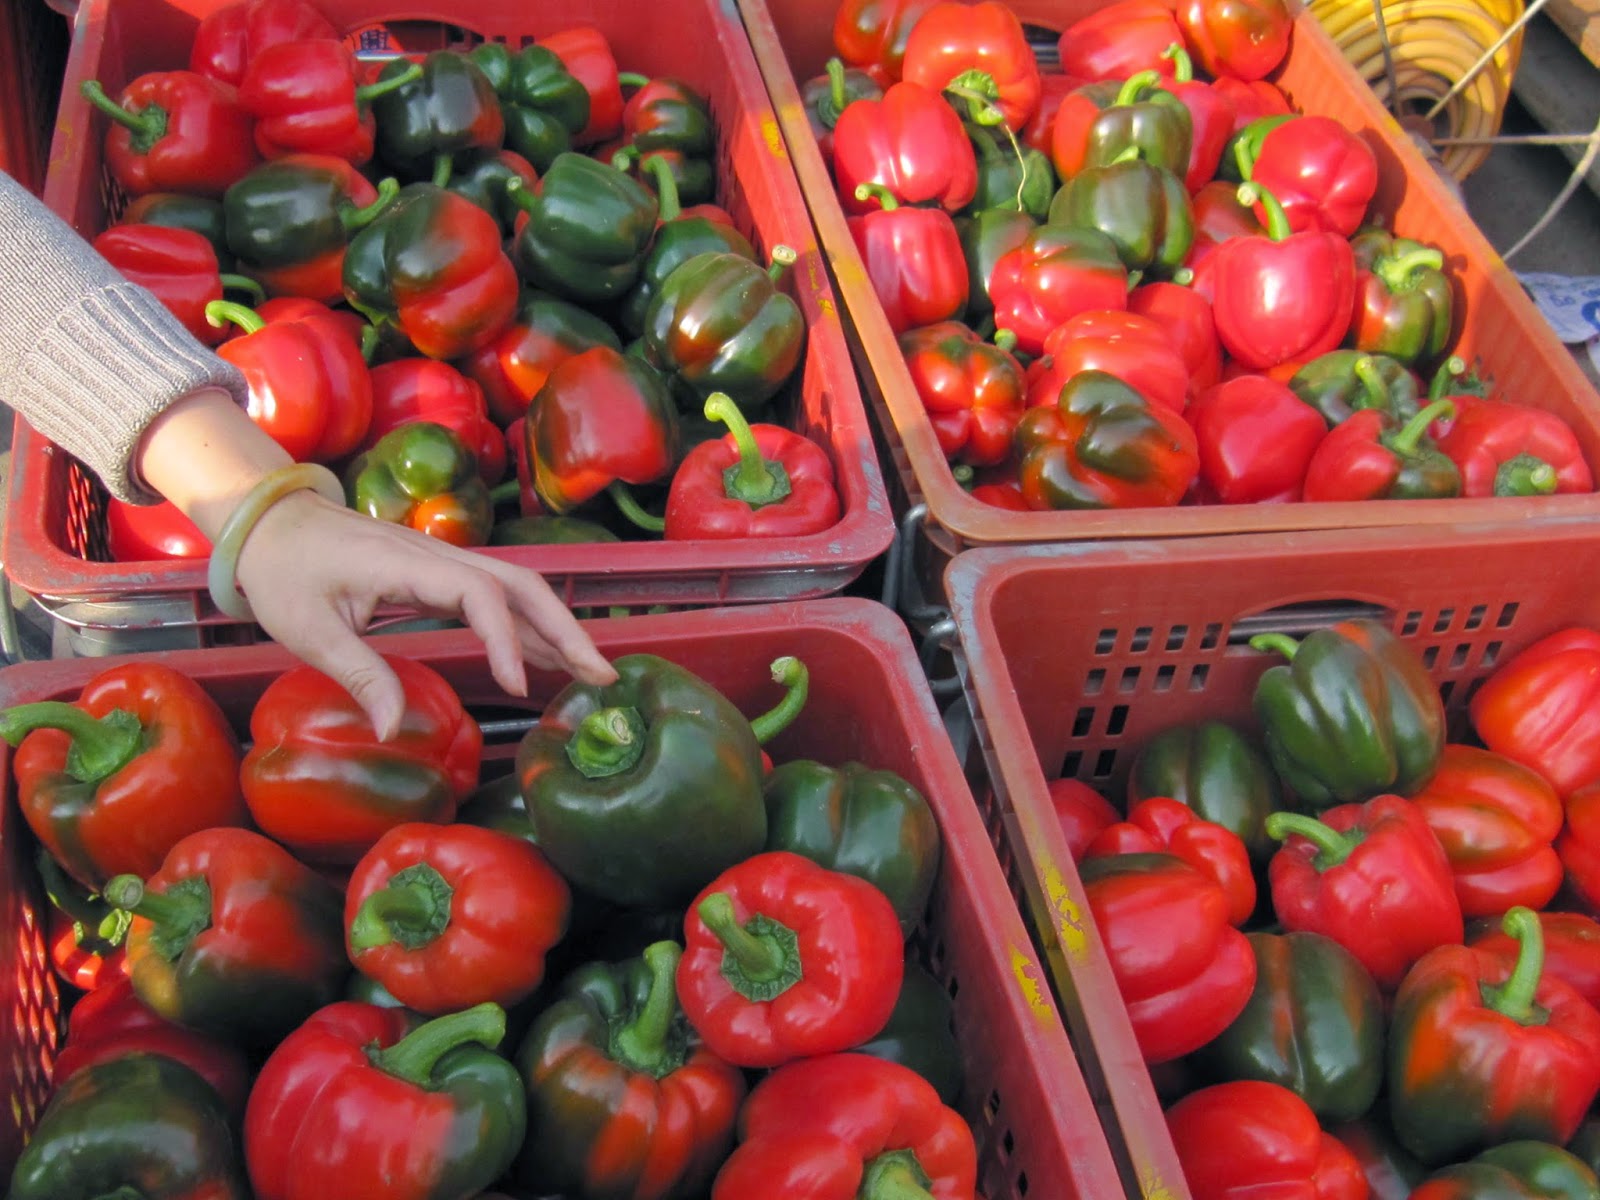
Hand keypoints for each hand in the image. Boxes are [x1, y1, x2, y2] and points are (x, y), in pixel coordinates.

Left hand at [233, 489, 617, 739]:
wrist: (271, 522)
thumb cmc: (284, 571)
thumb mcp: (308, 630)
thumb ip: (360, 676)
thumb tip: (394, 732)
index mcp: (407, 563)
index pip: (480, 595)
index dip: (506, 640)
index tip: (516, 687)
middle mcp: (439, 556)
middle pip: (523, 584)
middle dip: (566, 628)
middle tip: (601, 674)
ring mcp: (444, 562)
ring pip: (518, 587)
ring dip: (557, 626)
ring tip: (591, 671)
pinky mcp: (441, 573)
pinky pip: (497, 594)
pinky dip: (530, 624)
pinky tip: (548, 656)